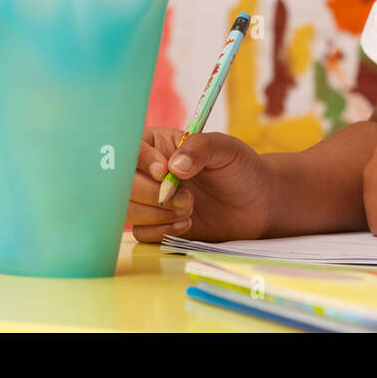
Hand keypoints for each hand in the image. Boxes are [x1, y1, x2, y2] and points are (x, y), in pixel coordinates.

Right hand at [127, 127, 273, 243]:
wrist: (256, 202)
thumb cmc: (240, 168)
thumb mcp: (226, 149)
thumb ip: (200, 149)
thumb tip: (173, 167)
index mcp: (155, 145)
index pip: (127, 149)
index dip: (141, 162)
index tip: (165, 172)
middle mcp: (146, 172)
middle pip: (120, 184)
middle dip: (151, 194)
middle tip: (186, 198)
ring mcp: (149, 199)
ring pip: (126, 210)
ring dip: (157, 214)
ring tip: (189, 208)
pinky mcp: (156, 225)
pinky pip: (141, 233)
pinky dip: (162, 231)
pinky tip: (187, 224)